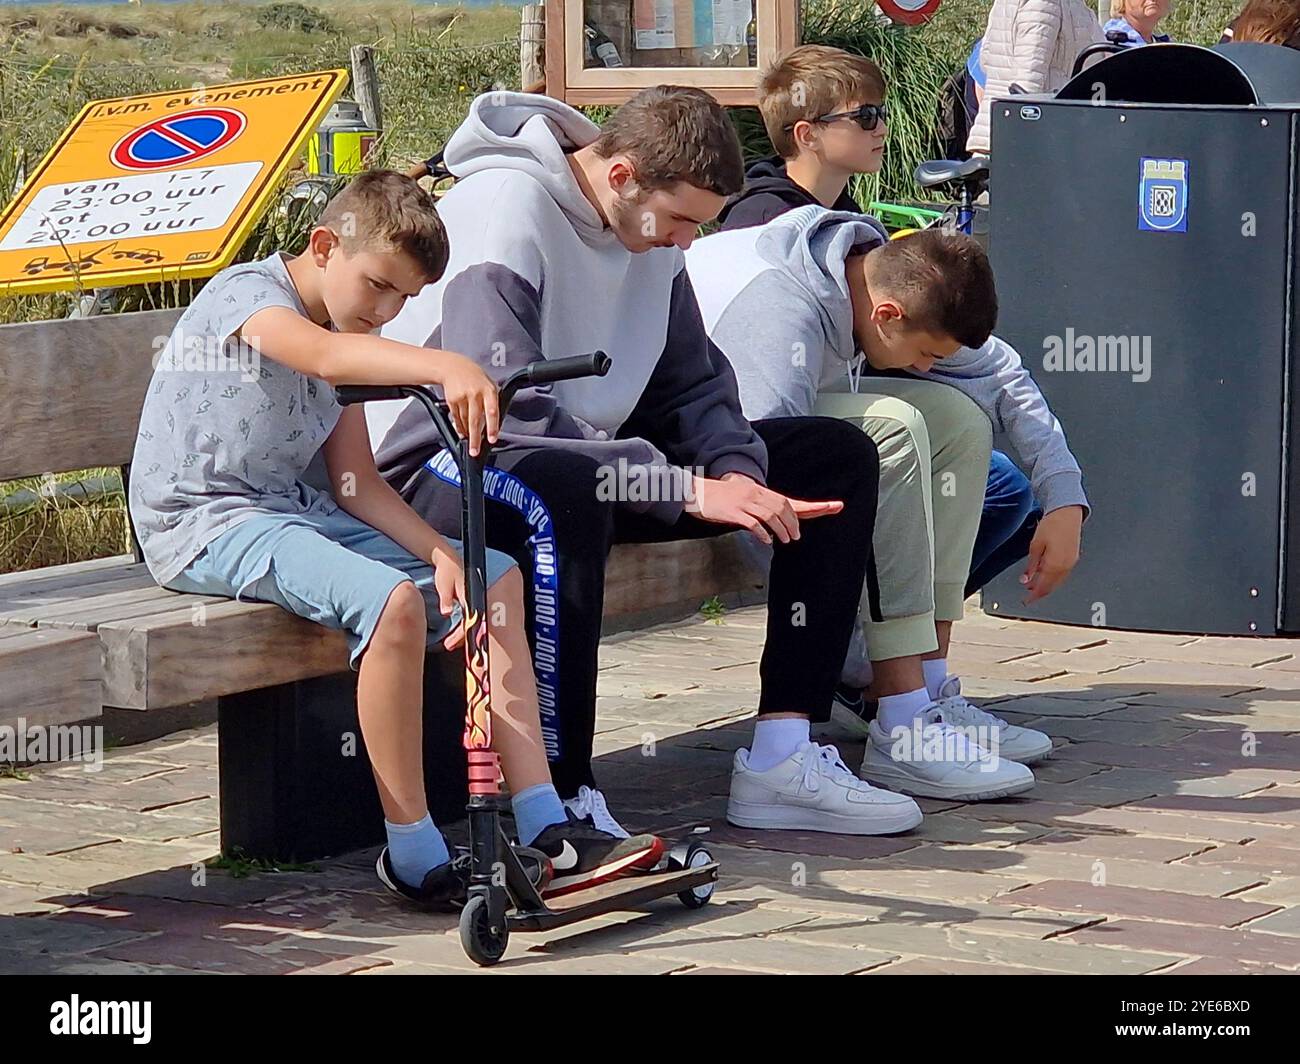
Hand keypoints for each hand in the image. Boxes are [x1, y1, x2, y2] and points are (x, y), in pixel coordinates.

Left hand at [431, 539, 466, 650]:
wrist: (448, 559)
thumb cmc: (447, 570)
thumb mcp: (444, 585)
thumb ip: (446, 599)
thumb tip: (447, 612)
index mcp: (468, 595)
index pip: (471, 617)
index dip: (465, 630)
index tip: (460, 639)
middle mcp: (472, 599)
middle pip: (473, 622)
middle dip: (462, 636)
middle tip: (450, 645)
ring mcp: (470, 601)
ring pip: (471, 622)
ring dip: (462, 634)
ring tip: (450, 644)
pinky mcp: (466, 602)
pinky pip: (468, 618)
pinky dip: (462, 628)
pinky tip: (455, 635)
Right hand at [432, 353, 499, 456]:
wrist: (453, 367)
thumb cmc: (474, 377)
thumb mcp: (489, 384)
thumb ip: (492, 401)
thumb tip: (495, 421)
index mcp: (488, 390)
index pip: (492, 412)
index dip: (492, 427)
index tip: (492, 439)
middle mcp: (475, 394)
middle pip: (475, 420)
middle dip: (475, 438)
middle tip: (475, 451)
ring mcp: (462, 397)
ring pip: (465, 421)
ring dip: (467, 434)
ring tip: (470, 443)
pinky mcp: (451, 400)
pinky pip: (456, 418)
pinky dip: (459, 427)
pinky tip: (462, 432)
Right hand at [688, 471, 842, 544]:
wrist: (697, 493)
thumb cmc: (720, 499)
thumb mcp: (743, 500)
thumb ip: (759, 510)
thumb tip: (772, 527)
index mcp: (760, 493)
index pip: (791, 501)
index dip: (814, 506)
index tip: (834, 506)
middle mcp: (756, 495)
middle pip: (784, 508)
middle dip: (794, 523)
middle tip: (795, 537)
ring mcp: (745, 502)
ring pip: (771, 515)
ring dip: (782, 529)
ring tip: (786, 540)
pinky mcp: (734, 512)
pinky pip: (753, 522)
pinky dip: (762, 532)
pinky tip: (766, 540)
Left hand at [1022, 505, 1082, 602]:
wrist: (1067, 513)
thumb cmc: (1052, 524)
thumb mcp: (1035, 545)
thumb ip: (1031, 565)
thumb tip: (1026, 578)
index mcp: (1055, 564)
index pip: (1043, 587)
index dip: (1033, 596)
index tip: (1026, 601)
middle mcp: (1065, 565)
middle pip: (1051, 586)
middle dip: (1039, 592)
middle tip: (1028, 595)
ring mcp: (1071, 562)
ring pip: (1058, 582)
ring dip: (1046, 585)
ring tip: (1034, 584)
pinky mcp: (1073, 558)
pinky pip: (1063, 574)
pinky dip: (1053, 578)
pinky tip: (1045, 575)